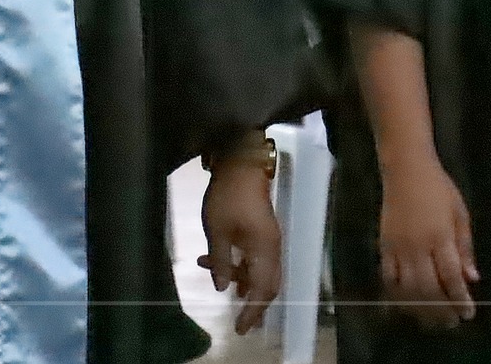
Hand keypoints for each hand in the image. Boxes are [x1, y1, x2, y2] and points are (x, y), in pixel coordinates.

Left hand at [199, 158, 281, 335]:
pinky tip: (218, 262)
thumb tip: (223, 289)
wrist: (242, 162)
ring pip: (261, 271)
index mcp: (264, 249)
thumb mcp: (217, 230)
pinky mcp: (263, 231)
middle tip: (241, 321)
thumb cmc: (228, 196)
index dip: (253, 311)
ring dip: (242, 280)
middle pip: (269, 284)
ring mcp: (269, 238)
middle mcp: (272, 247)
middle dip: (255, 304)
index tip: (242, 328)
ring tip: (219, 281)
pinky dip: (241, 265)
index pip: (263, 289)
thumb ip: (221, 261)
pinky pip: (257, 258)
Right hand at [379, 155, 476, 328]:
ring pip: (407, 288)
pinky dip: (396, 295)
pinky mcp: (383, 246)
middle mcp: (417, 246)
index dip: (460, 298)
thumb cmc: (438, 188)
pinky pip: (388, 278)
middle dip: (442, 309)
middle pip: (428, 288)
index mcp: (440, 236)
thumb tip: (472, 278)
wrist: (405, 169)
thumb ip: (465, 247)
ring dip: (421, 308)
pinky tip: (407, 305)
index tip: (468, 313)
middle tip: (452, 322)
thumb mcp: (460, 213)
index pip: (450, 276)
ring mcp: (397, 247)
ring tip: (433, 320)